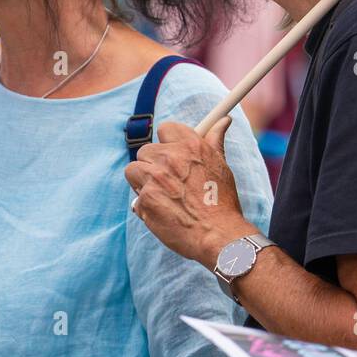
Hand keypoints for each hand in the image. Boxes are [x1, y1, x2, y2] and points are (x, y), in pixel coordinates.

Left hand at [123, 116, 256, 266]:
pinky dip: (146, 206)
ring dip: (142, 182)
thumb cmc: (222, 202)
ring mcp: (155, 178)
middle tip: (167, 181)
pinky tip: (163, 214)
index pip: (166, 129)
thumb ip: (215, 141)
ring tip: (161, 197)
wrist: (218, 235)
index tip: (171, 153)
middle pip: (145, 150)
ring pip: (133, 170)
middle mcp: (171, 158)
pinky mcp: (145, 199)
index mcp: (191, 145)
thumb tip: (223, 120)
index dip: (167, 142)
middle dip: (152, 164)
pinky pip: (136, 199)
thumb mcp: (221, 165)